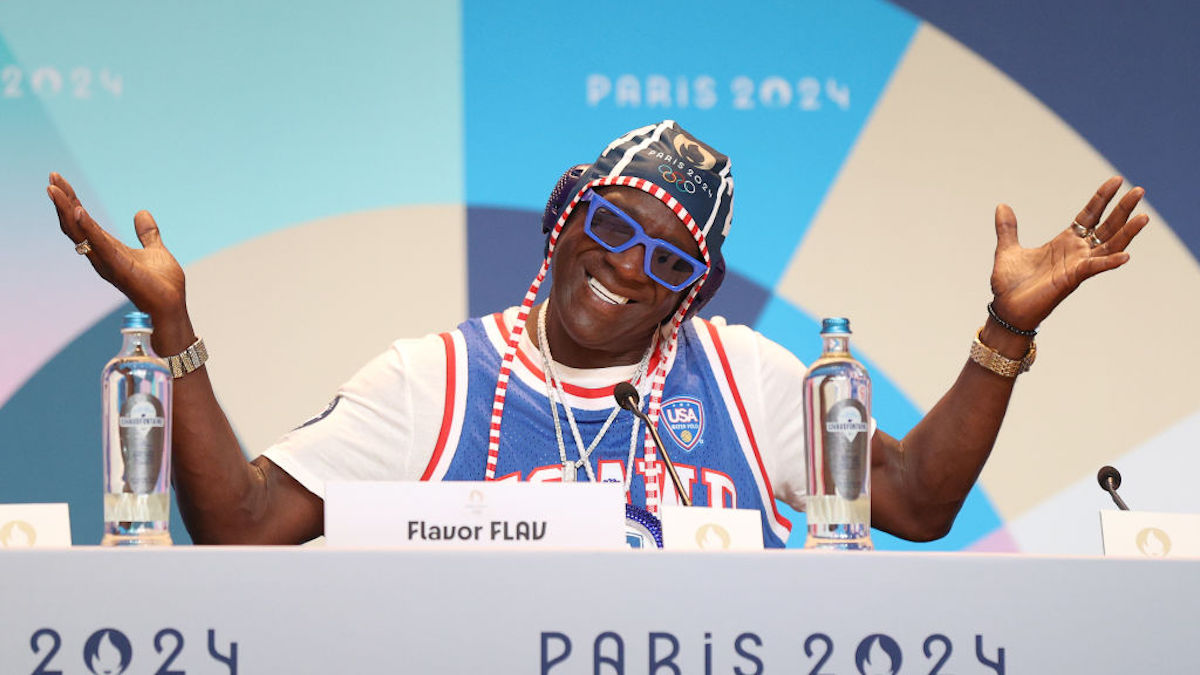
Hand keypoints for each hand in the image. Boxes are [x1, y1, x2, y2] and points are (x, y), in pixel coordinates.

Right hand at [46, 172, 186, 321]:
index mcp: (109, 249)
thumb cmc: (162, 285)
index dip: (71, 201)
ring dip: (66, 209)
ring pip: (79, 232)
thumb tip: (141, 213)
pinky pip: (100, 244)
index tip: (60, 181)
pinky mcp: (119, 268)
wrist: (172, 307)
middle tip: (52, 178)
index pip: (83, 221)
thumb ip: (147, 233)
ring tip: (55, 189)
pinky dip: (88, 227)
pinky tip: (79, 210)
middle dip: (62, 201)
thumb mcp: (155, 251)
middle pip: (74, 224)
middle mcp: (101, 255)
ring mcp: (108, 262)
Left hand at [989, 176, 1147, 328]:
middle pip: (1106, 226)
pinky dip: (1108, 262)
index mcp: (1063, 242)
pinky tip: (1124, 255)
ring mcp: (1076, 266)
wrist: (1005, 310)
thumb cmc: (1009, 284)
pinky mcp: (1071, 279)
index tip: (1117, 180)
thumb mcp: (1008, 249)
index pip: (1089, 215)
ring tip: (1144, 216)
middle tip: (1139, 190)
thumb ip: (1007, 228)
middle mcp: (1075, 252)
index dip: (1102, 198)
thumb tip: (1002, 206)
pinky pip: (1094, 269)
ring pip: (1109, 246)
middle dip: (1123, 209)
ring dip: (1127, 232)